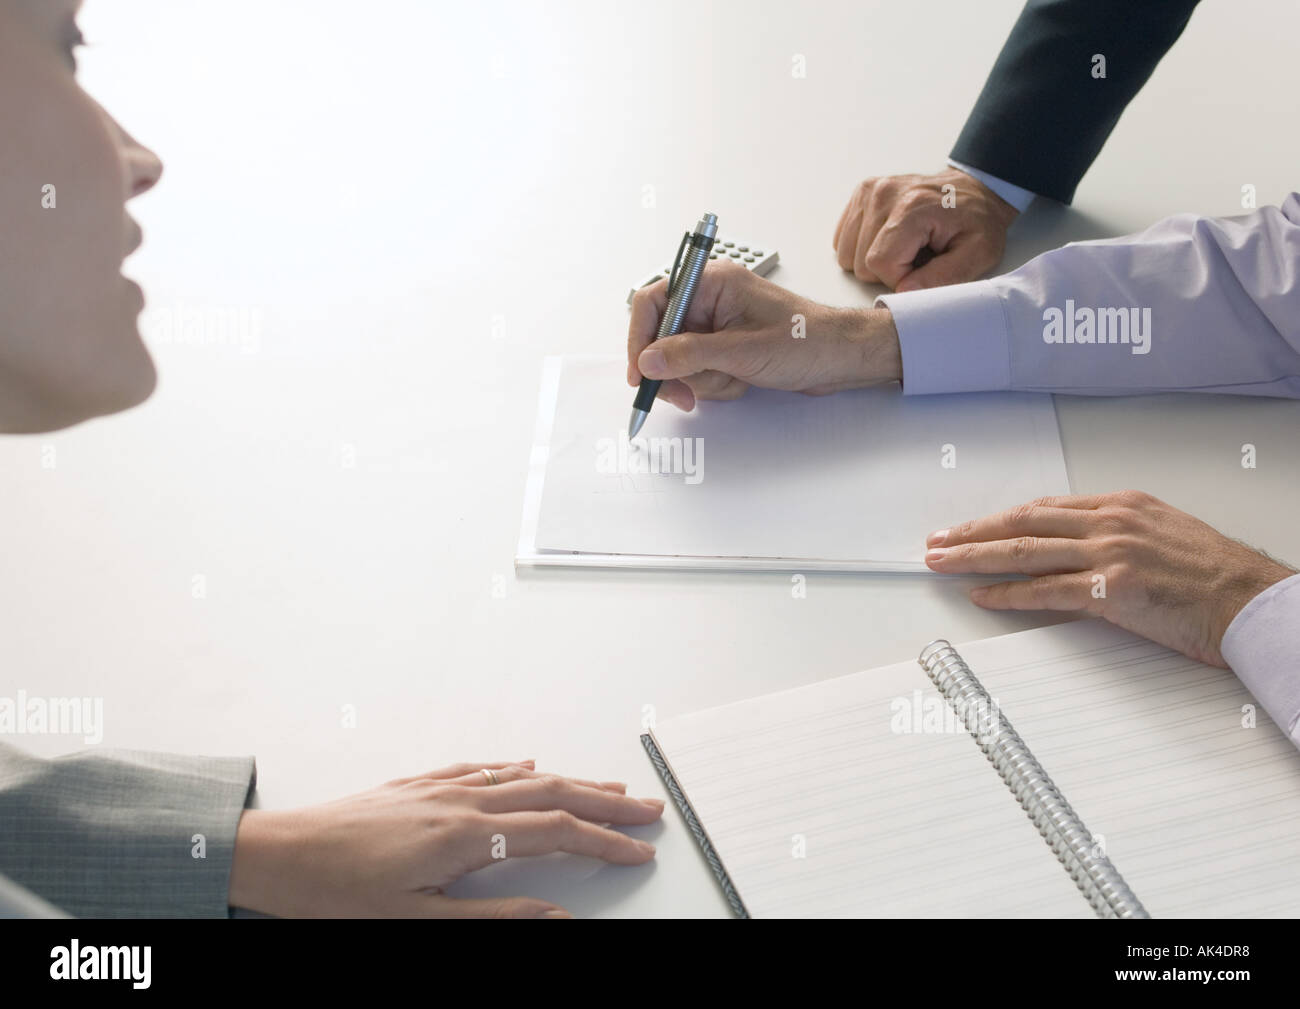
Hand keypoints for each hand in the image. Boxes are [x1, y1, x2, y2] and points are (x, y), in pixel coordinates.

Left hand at [228, 760, 663, 917]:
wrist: (275, 852)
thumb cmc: (334, 891)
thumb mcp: (415, 922)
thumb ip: (492, 917)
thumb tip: (555, 916)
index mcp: (464, 836)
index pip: (556, 834)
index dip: (604, 841)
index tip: (640, 851)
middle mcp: (459, 801)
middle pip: (552, 793)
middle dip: (605, 801)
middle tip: (647, 809)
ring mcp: (438, 786)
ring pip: (521, 777)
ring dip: (571, 781)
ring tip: (607, 787)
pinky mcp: (416, 784)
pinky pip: (481, 767)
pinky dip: (515, 768)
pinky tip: (526, 766)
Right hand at [627, 261, 900, 410]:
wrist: (843, 358)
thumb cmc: (807, 342)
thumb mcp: (743, 352)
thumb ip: (689, 355)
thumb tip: (647, 361)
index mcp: (712, 282)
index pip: (653, 302)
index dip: (640, 338)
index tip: (640, 374)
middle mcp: (710, 299)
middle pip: (661, 337)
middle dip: (675, 371)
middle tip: (686, 397)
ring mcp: (717, 324)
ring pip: (679, 360)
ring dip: (702, 381)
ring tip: (735, 380)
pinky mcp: (725, 346)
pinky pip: (699, 370)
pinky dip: (715, 384)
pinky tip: (742, 383)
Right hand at [832, 168, 1017, 290]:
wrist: (976, 189)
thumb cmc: (977, 222)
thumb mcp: (978, 254)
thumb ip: (943, 278)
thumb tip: (904, 293)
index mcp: (912, 208)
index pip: (880, 264)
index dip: (901, 278)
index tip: (925, 268)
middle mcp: (884, 194)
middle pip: (861, 262)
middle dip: (889, 270)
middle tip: (919, 255)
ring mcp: (870, 192)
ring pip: (848, 254)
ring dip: (875, 259)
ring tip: (906, 246)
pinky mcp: (861, 194)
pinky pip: (843, 240)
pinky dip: (863, 246)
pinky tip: (891, 237)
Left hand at [924, 490, 1295, 666]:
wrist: (1252, 600)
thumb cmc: (1215, 576)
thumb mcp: (1162, 534)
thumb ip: (1115, 535)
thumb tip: (1074, 549)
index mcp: (1121, 505)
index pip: (1044, 507)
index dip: (1000, 518)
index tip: (971, 527)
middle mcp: (1109, 522)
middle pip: (1022, 521)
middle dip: (973, 531)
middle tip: (938, 541)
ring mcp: (1109, 553)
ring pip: (1023, 550)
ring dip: (974, 557)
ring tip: (942, 563)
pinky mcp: (1111, 588)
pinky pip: (1044, 589)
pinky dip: (1006, 593)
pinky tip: (981, 595)